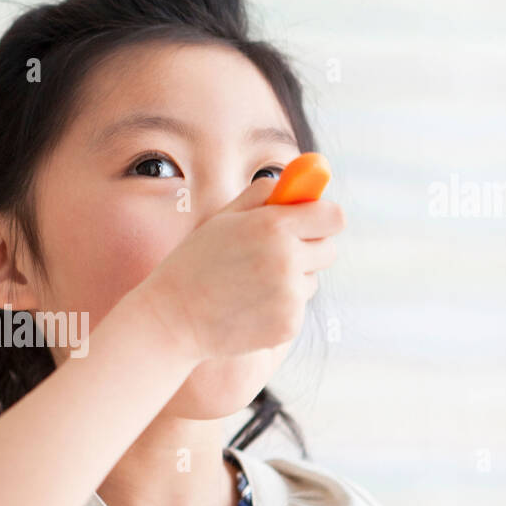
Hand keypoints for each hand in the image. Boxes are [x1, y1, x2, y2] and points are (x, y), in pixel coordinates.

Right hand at [132, 178, 344, 362]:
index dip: (322, 218)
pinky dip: (279, 308)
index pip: (332, 216)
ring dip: (292, 281)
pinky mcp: (289, 325)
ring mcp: (289, 295)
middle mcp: (287, 259)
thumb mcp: (222, 219)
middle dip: (309, 249)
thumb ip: (262, 195)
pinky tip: (248, 308)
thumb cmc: (194, 264)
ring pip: (311, 281)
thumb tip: (299, 180)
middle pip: (329, 250)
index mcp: (272, 226)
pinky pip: (297, 308)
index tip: (313, 223)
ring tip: (249, 286)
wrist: (172, 318)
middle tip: (275, 256)